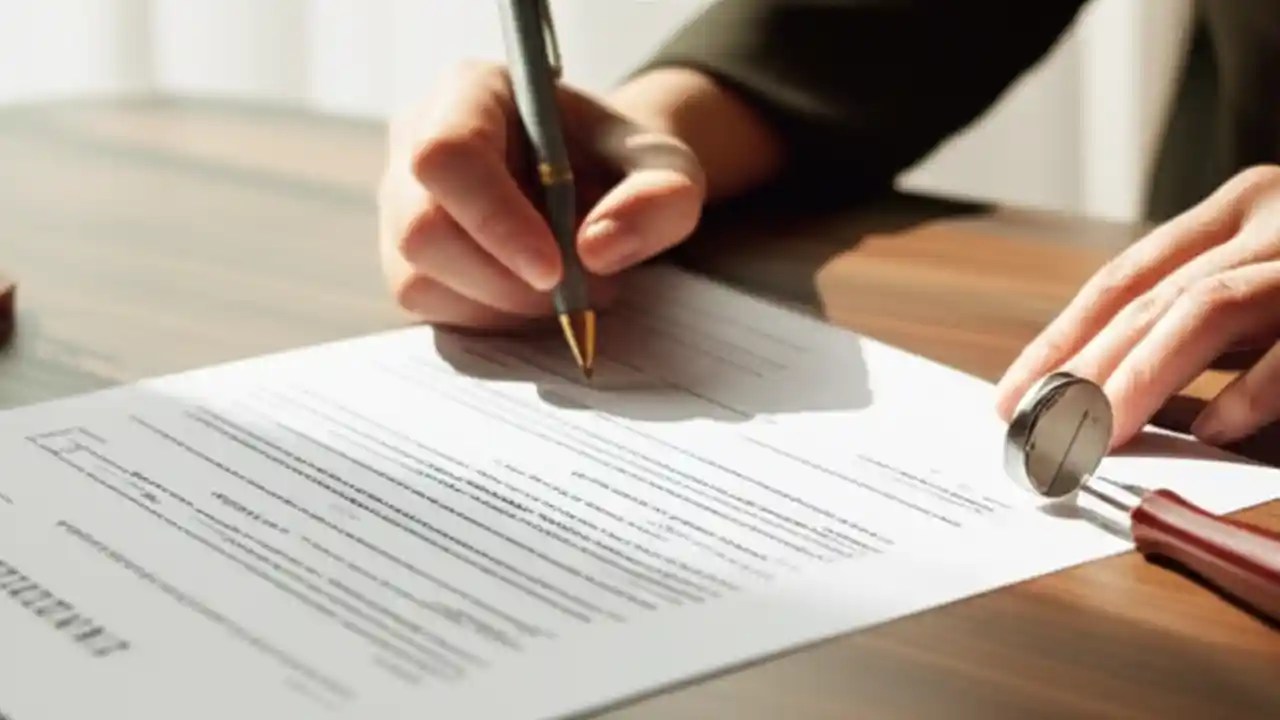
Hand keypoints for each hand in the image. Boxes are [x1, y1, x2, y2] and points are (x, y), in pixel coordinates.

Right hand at [377, 62, 705, 329]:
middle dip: (508, 281)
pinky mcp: (407, 263)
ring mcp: (400, 207)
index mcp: (470, 93)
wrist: (600, 185)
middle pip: (422, 230)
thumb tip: (597, 249)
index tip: (554, 270)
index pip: (446, 156)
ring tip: (572, 287)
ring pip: (419, 281)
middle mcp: (415, 144)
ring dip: (506, 307)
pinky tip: (536, 298)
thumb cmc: (623, 165)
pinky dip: (493, 322)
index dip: (493, 220)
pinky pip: (432, 312)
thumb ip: (658, 198)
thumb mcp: (667, 169)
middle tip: (584, 287)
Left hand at [995, 165, 1279, 447]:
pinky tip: (1211, 429)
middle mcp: (1266, 222)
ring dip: (1143, 376)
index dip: (1060, 340)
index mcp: (1236, 211)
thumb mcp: (1265, 295)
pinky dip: (1249, 389)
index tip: (1013, 395)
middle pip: (1149, 297)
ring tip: (1101, 432)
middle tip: (1041, 427)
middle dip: (1085, 369)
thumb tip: (1108, 391)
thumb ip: (1201, 330)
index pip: (1122, 279)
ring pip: (1203, 309)